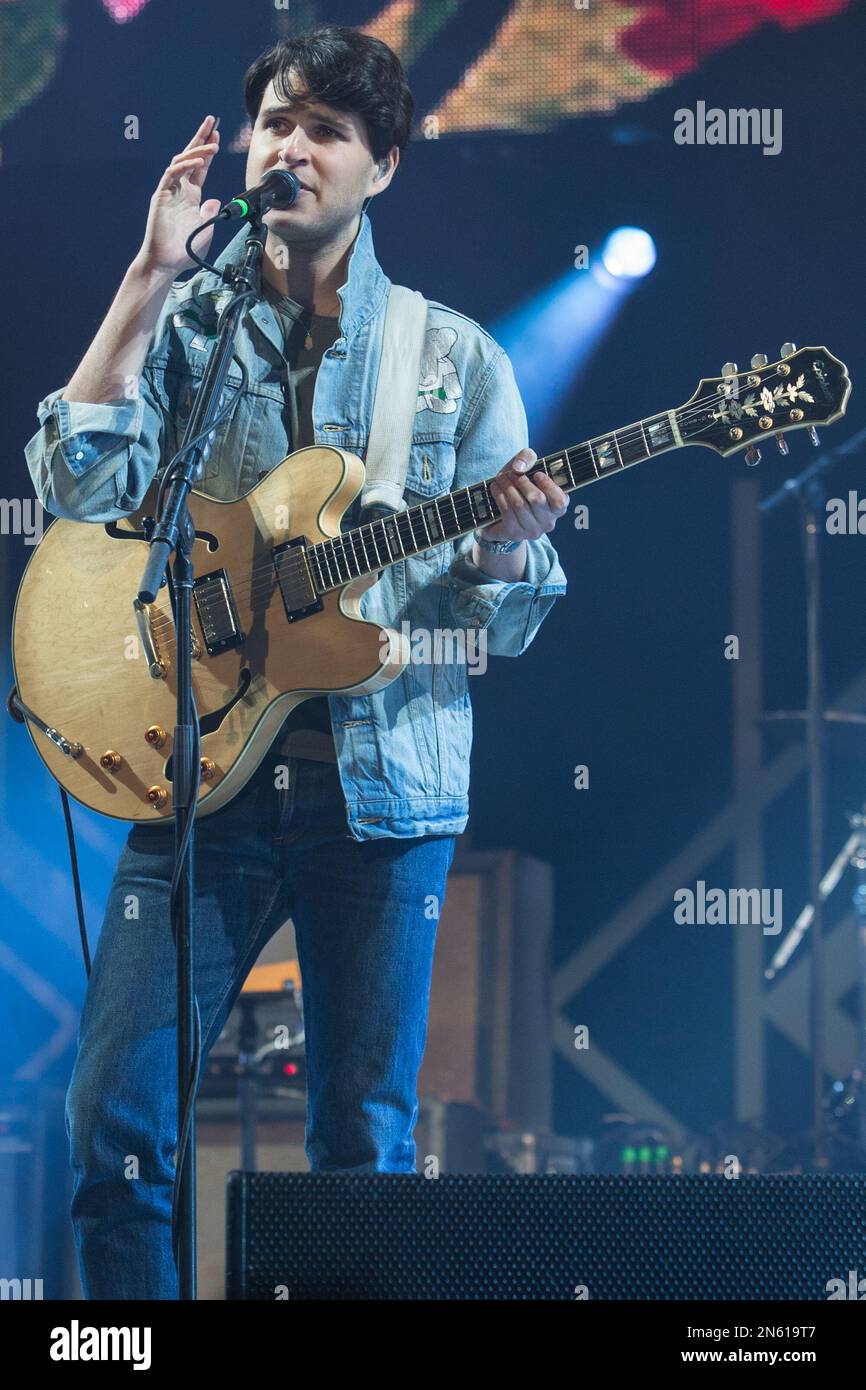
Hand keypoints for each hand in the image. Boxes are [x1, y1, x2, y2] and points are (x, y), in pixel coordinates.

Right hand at [134, 115, 221, 276]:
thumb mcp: (205, 229)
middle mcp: (179, 189)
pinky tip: (197, 162)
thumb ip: (211, 213)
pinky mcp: (161, 196)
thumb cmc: (184, 250)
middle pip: (189, 157)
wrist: (166, 263)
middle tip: (211, 122)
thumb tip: (215, 200)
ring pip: (181, 162)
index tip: (217, 136)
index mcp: (190, 195)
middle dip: (200, 139)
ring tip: (212, 146)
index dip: (208, 151)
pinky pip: (172, 175)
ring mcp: (169, 191)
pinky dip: (185, 167)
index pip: (200, 167)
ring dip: (197, 152)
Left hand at [485, 448, 569, 540]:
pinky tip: (495, 488)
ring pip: (519, 505)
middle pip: (537, 499)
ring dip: (507, 487)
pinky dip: (499, 496)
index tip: (537, 474)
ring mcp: (531, 531)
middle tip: (511, 473)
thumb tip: (519, 467)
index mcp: (558, 508)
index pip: (560, 501)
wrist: (498, 512)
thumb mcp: (526, 467)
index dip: (548, 486)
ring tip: (500, 478)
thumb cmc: (519, 486)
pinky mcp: (514, 533)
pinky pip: (507, 511)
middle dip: (521, 482)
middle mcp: (548, 522)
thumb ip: (527, 458)